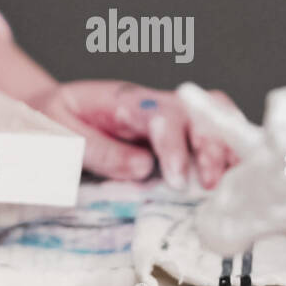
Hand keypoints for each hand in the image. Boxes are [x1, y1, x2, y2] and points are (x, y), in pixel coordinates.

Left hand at [28, 80, 238, 188]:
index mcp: (124, 101)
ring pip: (214, 119)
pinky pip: (211, 136)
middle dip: (211, 147)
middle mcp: (154, 105)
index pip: (162, 115)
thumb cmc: (52, 120)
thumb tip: (142, 168)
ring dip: (227, 149)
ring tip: (230, 183)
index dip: (174, 146)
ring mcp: (168, 118)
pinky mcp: (175, 135)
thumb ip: (97, 149)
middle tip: (210, 185)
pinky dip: (228, 154)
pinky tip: (235, 179)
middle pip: (199, 113)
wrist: (49, 111)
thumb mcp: (60, 133)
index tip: (175, 179)